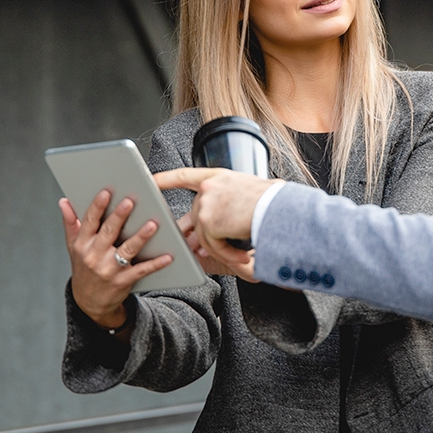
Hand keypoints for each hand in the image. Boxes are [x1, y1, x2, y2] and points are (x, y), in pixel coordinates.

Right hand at [60, 190, 172, 328]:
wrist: (89, 302)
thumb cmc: (84, 268)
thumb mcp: (73, 247)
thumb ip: (71, 223)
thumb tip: (64, 201)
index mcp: (83, 244)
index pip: (89, 222)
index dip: (97, 207)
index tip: (106, 192)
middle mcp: (94, 256)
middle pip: (108, 232)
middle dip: (119, 216)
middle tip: (130, 201)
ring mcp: (109, 270)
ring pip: (127, 250)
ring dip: (140, 237)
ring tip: (152, 224)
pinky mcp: (123, 281)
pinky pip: (141, 270)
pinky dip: (155, 264)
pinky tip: (167, 256)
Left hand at [154, 168, 275, 282]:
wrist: (280, 210)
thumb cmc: (275, 202)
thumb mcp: (250, 189)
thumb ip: (230, 197)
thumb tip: (222, 214)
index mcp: (218, 176)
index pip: (185, 175)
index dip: (167, 178)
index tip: (152, 181)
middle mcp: (208, 187)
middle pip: (196, 218)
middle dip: (206, 237)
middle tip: (220, 251)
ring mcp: (206, 204)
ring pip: (204, 235)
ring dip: (223, 249)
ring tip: (243, 256)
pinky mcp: (208, 221)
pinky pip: (212, 245)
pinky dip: (227, 254)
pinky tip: (243, 257)